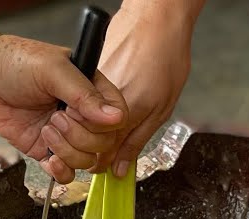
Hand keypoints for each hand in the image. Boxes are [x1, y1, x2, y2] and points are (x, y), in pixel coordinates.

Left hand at [0, 34, 127, 182]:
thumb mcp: (54, 70)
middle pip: (104, 144)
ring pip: (87, 161)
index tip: (76, 110)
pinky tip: (50, 158)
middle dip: (79, 136)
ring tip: (46, 128)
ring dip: (66, 150)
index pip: (118, 117)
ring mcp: (68, 135)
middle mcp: (85, 114)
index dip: (101, 123)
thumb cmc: (18, 63)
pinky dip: (61, 171)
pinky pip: (68, 173)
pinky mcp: (49, 150)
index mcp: (94, 90)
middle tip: (55, 117)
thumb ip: (84, 94)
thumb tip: (115, 118)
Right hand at [99, 2, 198, 176]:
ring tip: (104, 118)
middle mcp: (101, 104)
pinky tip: (101, 99)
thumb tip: (119, 169)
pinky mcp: (86, 75)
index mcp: (125, 116)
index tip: (105, 168)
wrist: (154, 19)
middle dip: (92, 148)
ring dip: (88, 126)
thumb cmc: (166, 57)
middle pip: (88, 141)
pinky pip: (82, 101)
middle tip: (103, 146)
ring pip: (82, 121)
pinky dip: (88, 106)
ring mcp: (91, 88)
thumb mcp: (162, 108)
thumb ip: (137, 142)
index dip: (102, 165)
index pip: (101, 157)